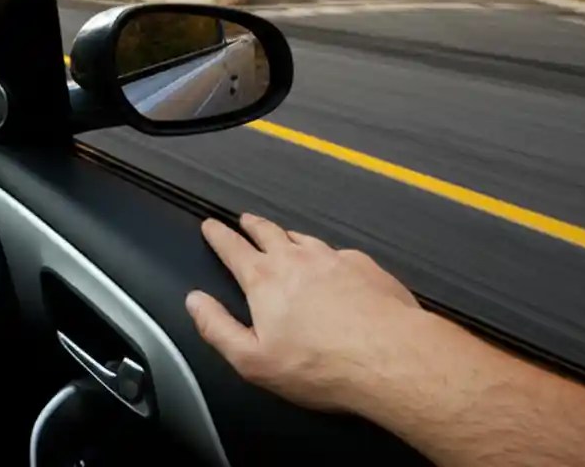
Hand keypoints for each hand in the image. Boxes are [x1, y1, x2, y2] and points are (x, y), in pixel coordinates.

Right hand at [185, 214, 429, 414]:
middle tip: (244, 220)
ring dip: (288, 235)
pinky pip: (337, 252)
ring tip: (283, 235)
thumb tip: (195, 302)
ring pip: (303, 238)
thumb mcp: (252, 360)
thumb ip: (217, 328)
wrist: (389, 356)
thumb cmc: (321, 364)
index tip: (211, 225)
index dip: (218, 235)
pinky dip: (326, 253)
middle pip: (268, 232)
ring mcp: (334, 258)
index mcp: (265, 280)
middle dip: (252, 225)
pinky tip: (331, 263)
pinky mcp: (365, 266)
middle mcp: (298, 259)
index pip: (233, 248)